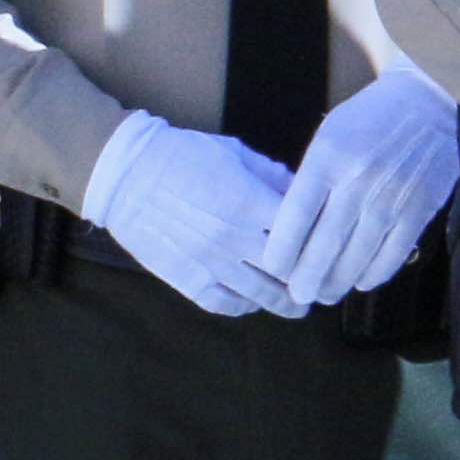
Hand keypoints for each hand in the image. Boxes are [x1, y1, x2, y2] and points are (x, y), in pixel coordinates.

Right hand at [83, 110, 303, 318]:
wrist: (126, 175)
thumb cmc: (182, 156)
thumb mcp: (234, 153)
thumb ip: (272, 175)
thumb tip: (302, 190)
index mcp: (252, 203)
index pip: (306, 231)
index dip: (323, 240)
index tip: (333, 246)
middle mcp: (237, 238)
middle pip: (291, 271)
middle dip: (312, 278)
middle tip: (325, 283)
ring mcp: (212, 264)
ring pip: (263, 295)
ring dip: (287, 303)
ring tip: (300, 305)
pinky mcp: (189, 281)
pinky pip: (226, 304)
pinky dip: (245, 307)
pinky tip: (254, 303)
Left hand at [259, 65, 459, 306]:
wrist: (430, 100)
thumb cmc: (371, 118)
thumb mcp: (329, 136)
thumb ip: (311, 179)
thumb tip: (292, 229)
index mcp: (328, 158)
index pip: (295, 217)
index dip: (281, 251)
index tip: (273, 268)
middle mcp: (358, 180)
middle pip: (323, 246)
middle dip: (305, 279)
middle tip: (297, 295)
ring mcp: (391, 198)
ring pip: (357, 257)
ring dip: (337, 283)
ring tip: (324, 294)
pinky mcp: (419, 208)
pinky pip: (391, 254)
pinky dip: (374, 274)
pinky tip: (360, 280)